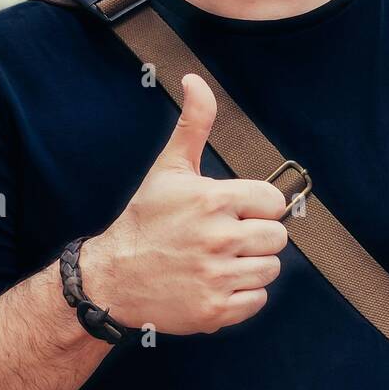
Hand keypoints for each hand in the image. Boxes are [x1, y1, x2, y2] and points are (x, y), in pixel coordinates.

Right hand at [81, 73, 287, 333]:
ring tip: (219, 262)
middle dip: (257, 238)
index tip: (236, 212)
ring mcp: (216, 276)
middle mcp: (218, 238)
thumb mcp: (170, 168)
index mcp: (214, 200)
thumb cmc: (146, 220)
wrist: (111, 278)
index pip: (275, 202)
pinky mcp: (215, 310)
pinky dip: (242, 297)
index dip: (259, 207)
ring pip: (270, 269)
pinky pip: (257, 301)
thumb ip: (193, 124)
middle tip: (227, 239)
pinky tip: (216, 285)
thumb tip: (195, 79)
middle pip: (278, 237)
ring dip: (250, 267)